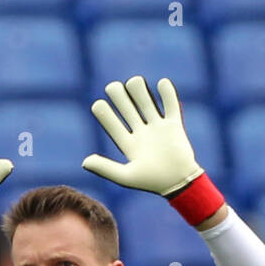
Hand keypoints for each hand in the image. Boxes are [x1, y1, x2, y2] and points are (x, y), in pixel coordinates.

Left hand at [82, 76, 202, 195]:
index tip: (97, 104)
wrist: (179, 183)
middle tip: (112, 87)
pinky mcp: (174, 125)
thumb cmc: (152, 182)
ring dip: (139, 90)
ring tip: (134, 82)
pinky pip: (171, 105)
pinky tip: (161, 83)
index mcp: (128, 145)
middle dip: (119, 96)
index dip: (104, 114)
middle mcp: (141, 134)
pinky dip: (167, 92)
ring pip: (146, 103)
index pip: (112, 125)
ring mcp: (158, 128)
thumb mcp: (126, 177)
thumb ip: (105, 168)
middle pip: (127, 108)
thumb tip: (84, 162)